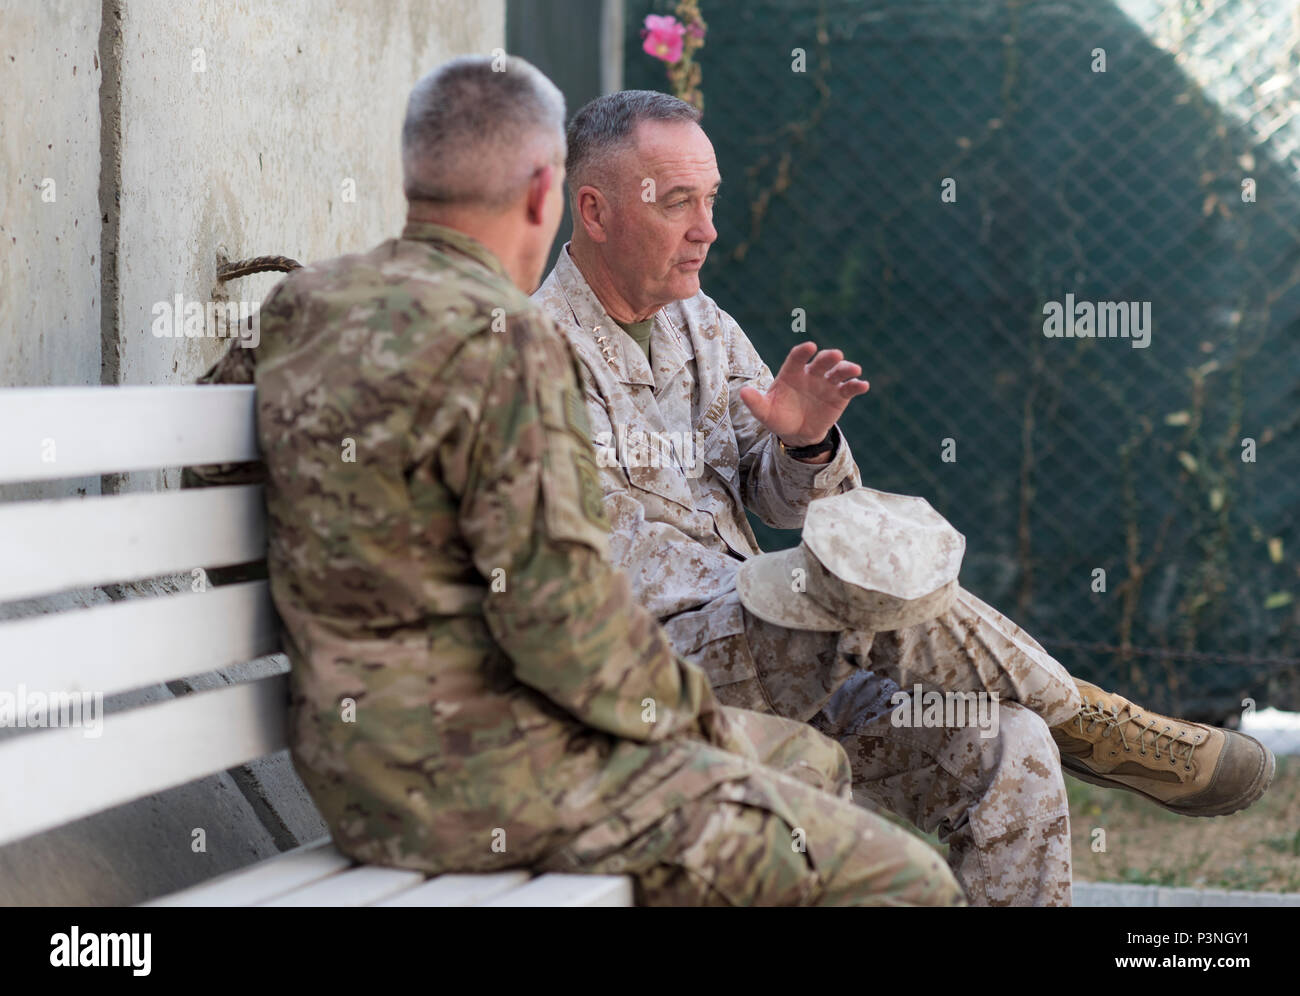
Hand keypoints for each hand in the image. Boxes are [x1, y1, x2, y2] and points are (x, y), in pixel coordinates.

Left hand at [738, 342, 869, 446]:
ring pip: (839, 371)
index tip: (809, 347)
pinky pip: (850, 388)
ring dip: (847, 368)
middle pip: (821, 361)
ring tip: (854, 370)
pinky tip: (863, 385)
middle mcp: (811, 374)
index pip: (797, 358)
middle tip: (836, 355)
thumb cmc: (779, 416)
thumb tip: (742, 393)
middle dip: (828, 357)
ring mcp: (827, 383)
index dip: (803, 352)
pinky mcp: (840, 395)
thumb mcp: (765, 412)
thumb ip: (755, 402)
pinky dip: (857, 385)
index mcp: (792, 373)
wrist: (797, 432)